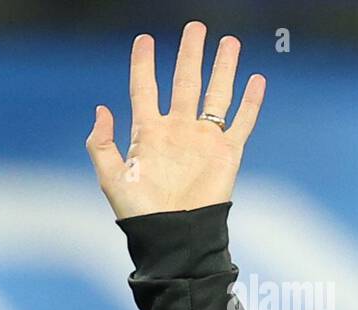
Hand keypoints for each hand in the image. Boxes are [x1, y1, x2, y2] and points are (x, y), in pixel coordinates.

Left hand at [86, 21, 263, 219]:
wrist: (173, 235)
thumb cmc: (139, 212)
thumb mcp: (111, 178)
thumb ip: (102, 145)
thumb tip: (101, 110)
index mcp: (148, 134)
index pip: (145, 89)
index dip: (143, 65)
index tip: (144, 40)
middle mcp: (177, 131)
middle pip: (185, 82)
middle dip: (190, 54)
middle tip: (195, 27)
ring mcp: (203, 140)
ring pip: (216, 94)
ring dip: (222, 69)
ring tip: (228, 42)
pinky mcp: (226, 153)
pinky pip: (242, 122)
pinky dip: (251, 102)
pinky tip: (256, 79)